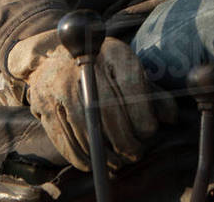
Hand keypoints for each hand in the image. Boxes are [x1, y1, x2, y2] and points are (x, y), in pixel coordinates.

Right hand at [26, 38, 176, 170]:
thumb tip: (170, 118)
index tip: (149, 132)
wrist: (52, 57)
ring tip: (118, 161)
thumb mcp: (130, 70)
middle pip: (108, 112)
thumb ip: (153, 94)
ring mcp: (60, 84)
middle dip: (126, 140)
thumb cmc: (102, 67)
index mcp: (112, 52)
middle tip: (135, 153)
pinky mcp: (44, 104)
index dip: (143, 117)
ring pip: (87, 129)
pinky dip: (82, 157)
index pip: (131, 88)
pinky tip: (94, 161)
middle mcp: (84, 65)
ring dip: (106, 154)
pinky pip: (65, 139)